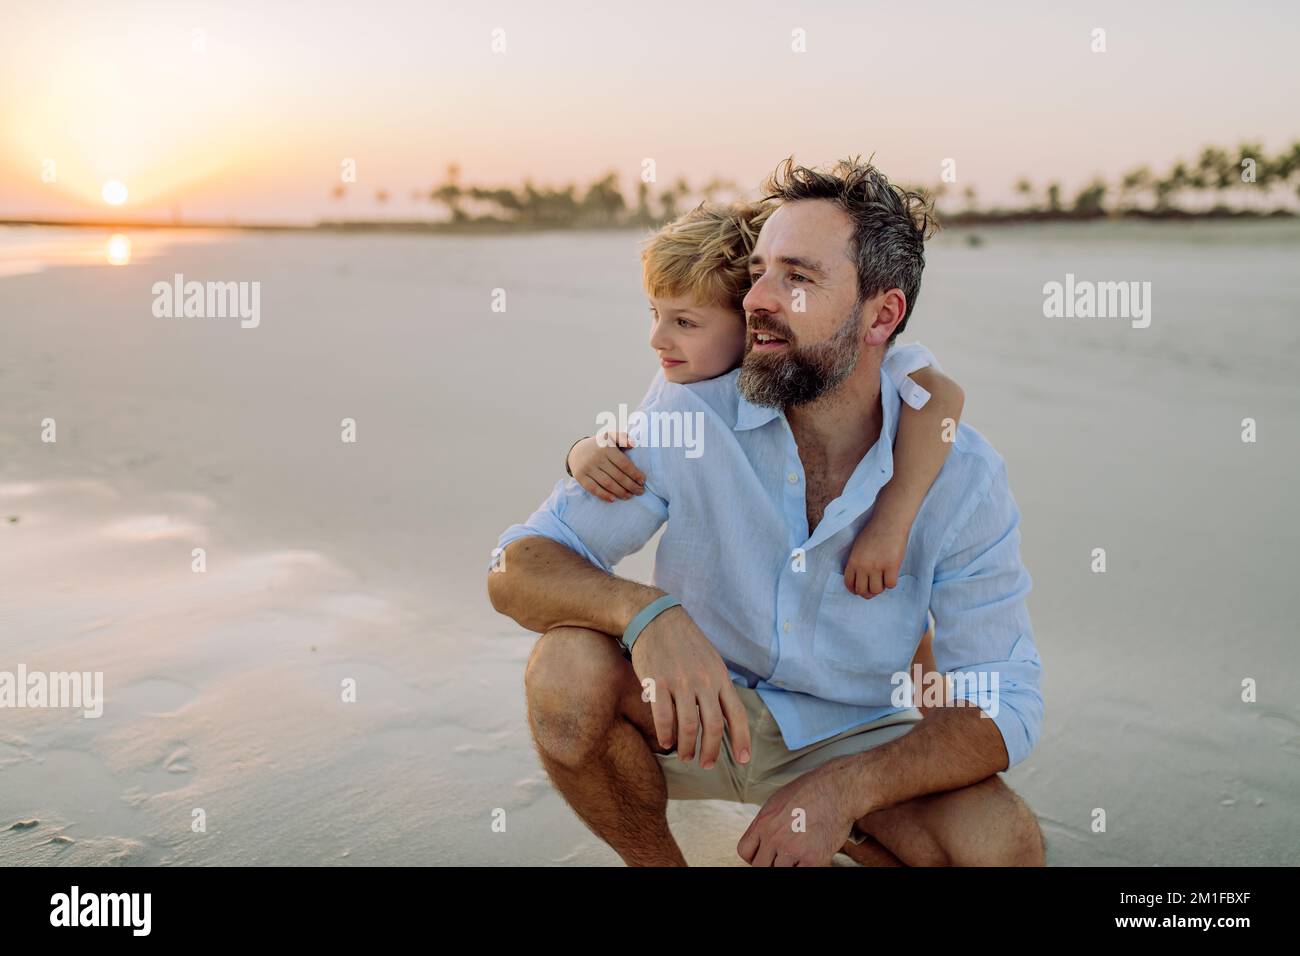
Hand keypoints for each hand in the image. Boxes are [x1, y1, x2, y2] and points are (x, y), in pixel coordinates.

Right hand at [569, 432, 645, 501]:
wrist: (577, 450)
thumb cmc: (600, 446)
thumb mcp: (610, 436)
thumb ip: (622, 437)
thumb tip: (633, 444)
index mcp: (606, 447)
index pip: (623, 464)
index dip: (634, 474)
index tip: (643, 481)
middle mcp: (596, 457)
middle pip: (617, 475)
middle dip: (631, 485)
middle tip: (640, 491)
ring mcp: (587, 467)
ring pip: (607, 483)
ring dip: (620, 492)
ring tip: (629, 496)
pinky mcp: (580, 476)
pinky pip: (593, 488)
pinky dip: (604, 495)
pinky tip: (613, 499)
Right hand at [630, 604, 750, 769]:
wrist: (656, 619)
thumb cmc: (685, 643)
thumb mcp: (711, 660)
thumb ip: (718, 687)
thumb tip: (725, 717)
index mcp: (720, 676)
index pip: (737, 714)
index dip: (741, 739)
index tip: (743, 759)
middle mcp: (703, 681)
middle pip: (713, 726)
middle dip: (711, 751)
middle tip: (705, 764)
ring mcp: (680, 682)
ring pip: (688, 726)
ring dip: (687, 747)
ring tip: (685, 756)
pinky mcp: (657, 682)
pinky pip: (663, 717)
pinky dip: (666, 735)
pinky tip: (666, 743)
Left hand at [737, 758, 856, 865]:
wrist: (836, 789)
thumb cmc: (811, 789)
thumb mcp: (778, 800)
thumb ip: (768, 821)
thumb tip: (764, 834)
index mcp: (763, 822)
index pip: (745, 852)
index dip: (755, 856)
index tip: (765, 855)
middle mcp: (773, 838)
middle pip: (761, 867)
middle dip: (772, 864)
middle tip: (785, 857)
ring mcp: (792, 850)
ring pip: (781, 872)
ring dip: (791, 865)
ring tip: (800, 855)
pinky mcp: (813, 859)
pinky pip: (802, 873)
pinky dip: (807, 867)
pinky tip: (813, 858)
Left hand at [843, 519, 907, 597]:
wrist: (889, 522)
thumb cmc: (874, 532)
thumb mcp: (858, 547)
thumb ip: (857, 563)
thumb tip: (861, 579)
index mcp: (853, 561)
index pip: (849, 584)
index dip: (855, 590)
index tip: (860, 589)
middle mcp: (863, 566)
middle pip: (863, 591)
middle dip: (868, 592)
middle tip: (874, 588)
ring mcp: (877, 567)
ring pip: (877, 590)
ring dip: (880, 587)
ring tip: (883, 579)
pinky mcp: (891, 566)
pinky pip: (890, 584)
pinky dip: (891, 582)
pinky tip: (891, 574)